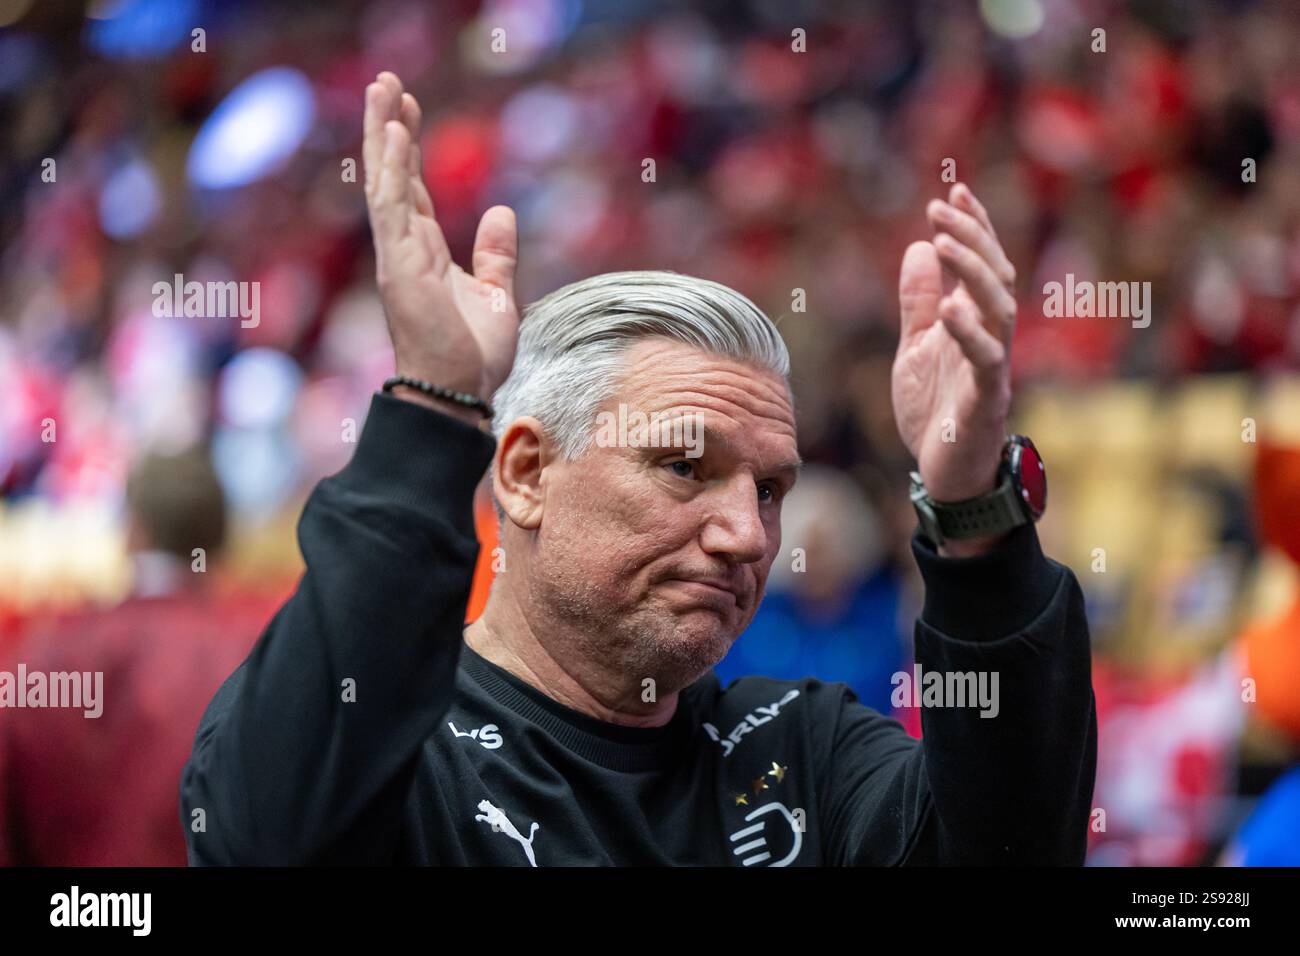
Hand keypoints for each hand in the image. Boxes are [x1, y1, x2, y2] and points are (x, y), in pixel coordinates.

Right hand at [363, 72, 519, 410]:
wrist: (460, 392)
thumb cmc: (474, 355)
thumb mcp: (497, 293)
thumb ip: (495, 253)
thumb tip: (502, 212)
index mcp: (424, 252)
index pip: (412, 188)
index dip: (409, 148)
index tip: (407, 108)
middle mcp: (404, 248)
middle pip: (393, 175)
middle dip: (388, 126)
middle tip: (386, 81)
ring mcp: (398, 254)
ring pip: (386, 180)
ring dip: (383, 133)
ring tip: (383, 87)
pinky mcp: (400, 265)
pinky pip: (391, 206)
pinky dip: (393, 168)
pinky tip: (395, 132)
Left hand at [892, 183, 1016, 546]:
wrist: (945, 473)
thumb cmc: (936, 411)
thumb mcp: (915, 348)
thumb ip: (918, 303)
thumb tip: (917, 247)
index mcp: (975, 324)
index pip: (981, 265)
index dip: (973, 227)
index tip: (954, 190)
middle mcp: (991, 339)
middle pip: (995, 276)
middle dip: (972, 236)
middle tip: (942, 204)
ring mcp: (992, 369)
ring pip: (998, 309)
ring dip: (971, 272)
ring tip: (942, 240)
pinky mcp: (984, 401)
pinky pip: (986, 362)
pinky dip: (969, 333)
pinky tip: (950, 308)